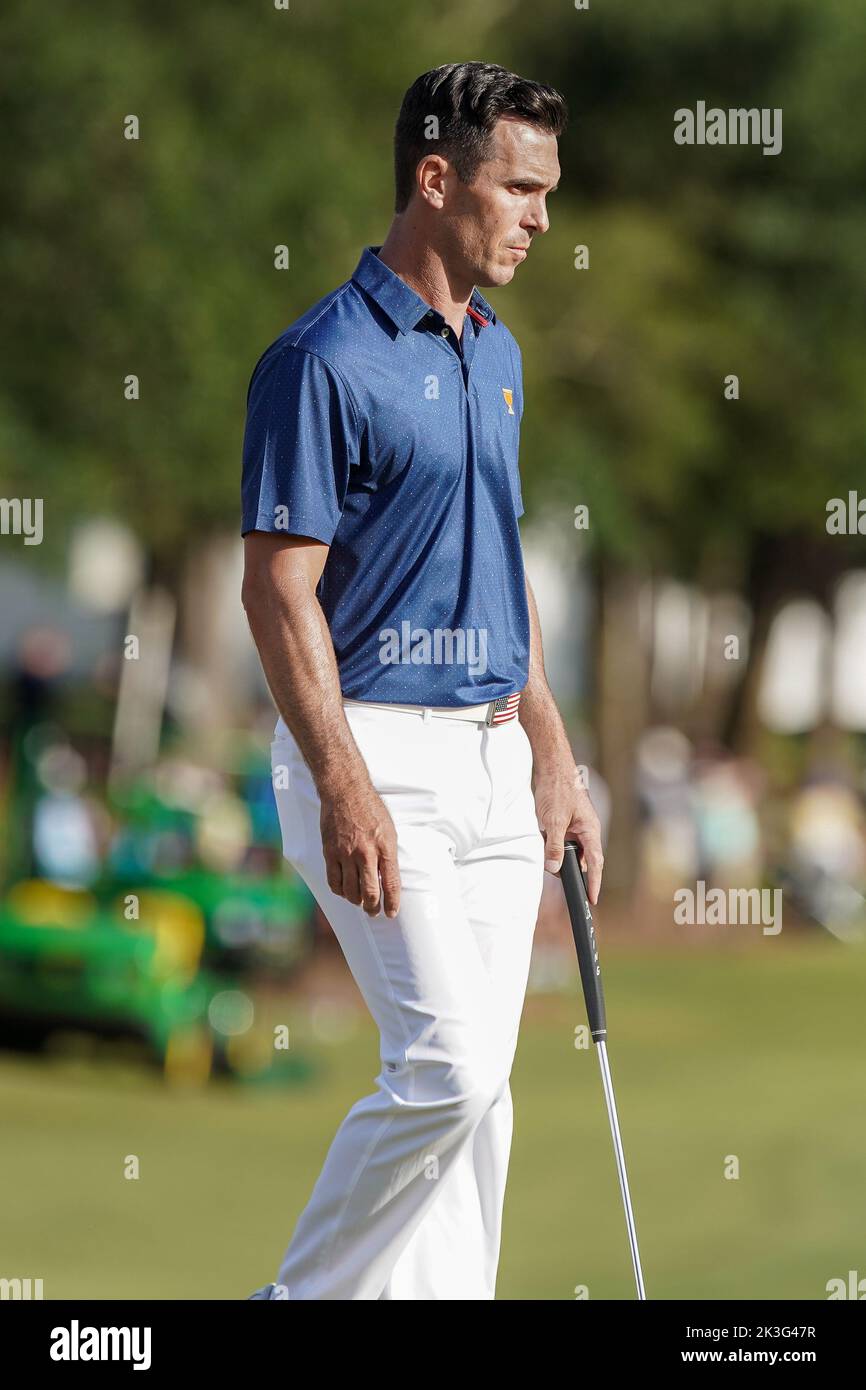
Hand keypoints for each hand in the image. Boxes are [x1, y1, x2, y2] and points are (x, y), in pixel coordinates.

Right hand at [319, 775, 400, 917]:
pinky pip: (333, 881)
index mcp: (385, 847)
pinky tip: (344, 890)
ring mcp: (346, 854)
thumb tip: (387, 880)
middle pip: (369, 892)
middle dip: (373, 907)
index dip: (392, 903)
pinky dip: (340, 891)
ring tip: (360, 901)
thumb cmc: (371, 810)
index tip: (391, 913)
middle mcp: (366, 853)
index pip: (391, 884)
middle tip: (374, 911)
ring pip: (350, 891)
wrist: (345, 792)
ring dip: (356, 901)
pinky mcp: (330, 852)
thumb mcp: (389, 831)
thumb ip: (389, 856)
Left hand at [532, 761, 603, 903]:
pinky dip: (553, 847)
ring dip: (561, 857)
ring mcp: (576, 826)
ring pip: (571, 851)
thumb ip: (554, 845)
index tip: (592, 899)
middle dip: (575, 873)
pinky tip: (544, 845)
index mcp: (590, 830)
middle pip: (583, 859)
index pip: (595, 863)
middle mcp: (586, 830)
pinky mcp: (565, 822)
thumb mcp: (554, 821)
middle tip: (567, 886)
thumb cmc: (557, 789)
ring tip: (550, 860)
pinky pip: (561, 841)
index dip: (594, 883)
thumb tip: (554, 868)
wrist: (551, 766)